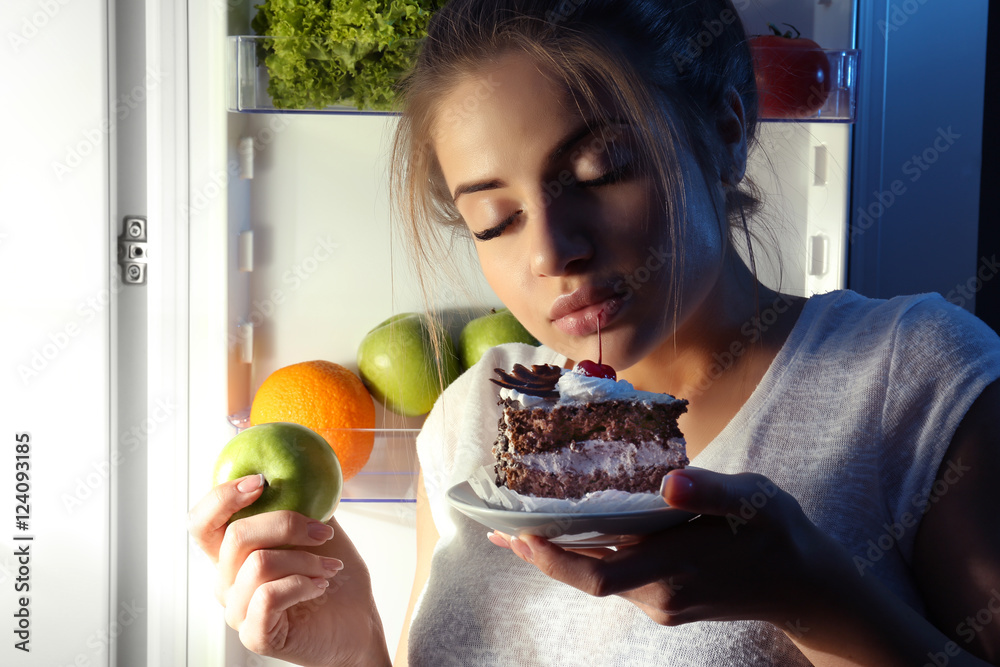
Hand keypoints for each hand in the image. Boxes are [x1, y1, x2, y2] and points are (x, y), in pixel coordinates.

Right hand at [188, 474, 389, 666]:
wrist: (357, 623)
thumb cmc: (334, 577)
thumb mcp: (317, 529)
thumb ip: (300, 502)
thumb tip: (299, 465)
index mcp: (234, 555)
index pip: (202, 523)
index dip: (222, 498)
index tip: (261, 482)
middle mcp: (228, 583)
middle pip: (236, 536)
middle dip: (287, 524)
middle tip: (323, 530)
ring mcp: (238, 611)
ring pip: (259, 564)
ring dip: (305, 559)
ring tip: (329, 568)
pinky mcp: (255, 635)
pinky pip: (268, 596)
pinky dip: (301, 584)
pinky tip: (319, 586)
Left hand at [489, 468, 838, 629]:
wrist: (807, 587)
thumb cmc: (779, 535)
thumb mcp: (755, 501)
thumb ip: (711, 491)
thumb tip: (670, 481)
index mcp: (675, 570)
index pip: (599, 573)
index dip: (555, 559)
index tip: (520, 534)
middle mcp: (660, 594)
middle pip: (586, 579)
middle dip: (540, 556)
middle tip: (499, 529)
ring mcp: (661, 602)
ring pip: (597, 580)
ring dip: (559, 557)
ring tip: (519, 530)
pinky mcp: (665, 600)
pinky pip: (614, 579)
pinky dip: (585, 558)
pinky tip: (569, 537)